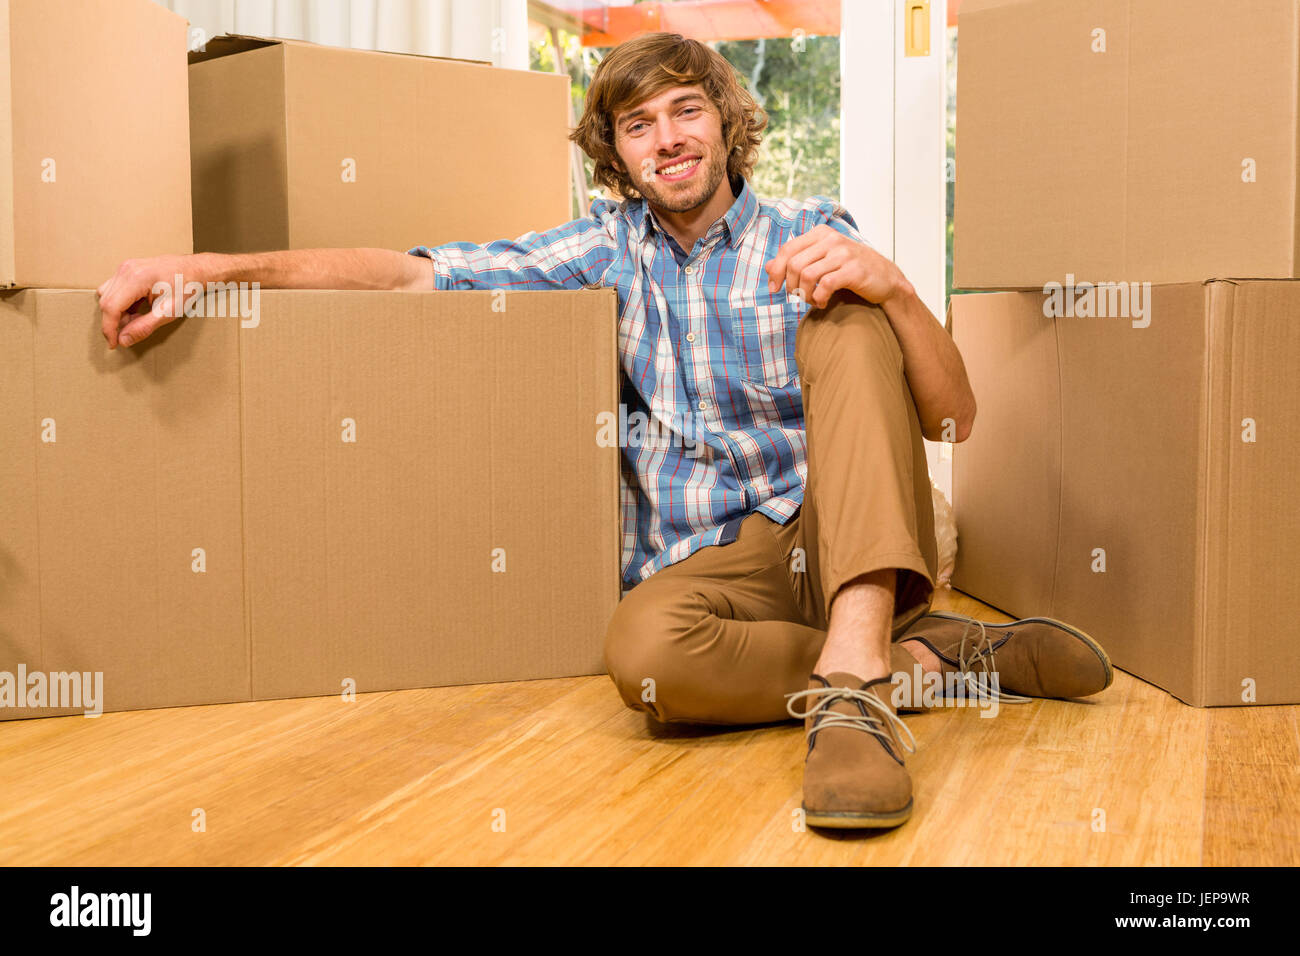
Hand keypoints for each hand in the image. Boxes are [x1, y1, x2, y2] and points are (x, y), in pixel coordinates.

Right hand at [97, 253, 213, 349]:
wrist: (195, 269)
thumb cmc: (187, 287)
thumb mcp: (169, 312)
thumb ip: (145, 327)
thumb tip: (123, 340)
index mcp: (137, 278)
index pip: (111, 307)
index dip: (109, 329)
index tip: (114, 344)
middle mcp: (126, 270)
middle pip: (107, 302)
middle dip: (115, 322)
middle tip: (130, 333)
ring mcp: (125, 268)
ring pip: (107, 296)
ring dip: (118, 313)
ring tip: (138, 319)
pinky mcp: (127, 270)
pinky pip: (114, 290)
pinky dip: (121, 304)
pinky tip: (137, 310)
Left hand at [763, 225, 909, 308]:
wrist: (886, 279)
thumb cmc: (850, 270)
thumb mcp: (822, 261)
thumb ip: (796, 261)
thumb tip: (767, 267)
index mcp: (821, 233)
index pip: (787, 249)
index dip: (776, 271)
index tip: (775, 289)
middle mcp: (832, 239)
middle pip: (794, 264)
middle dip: (790, 285)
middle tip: (799, 297)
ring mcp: (844, 253)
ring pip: (807, 275)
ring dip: (804, 294)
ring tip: (812, 301)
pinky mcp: (854, 270)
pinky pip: (825, 285)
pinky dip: (818, 299)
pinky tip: (822, 303)